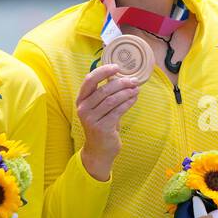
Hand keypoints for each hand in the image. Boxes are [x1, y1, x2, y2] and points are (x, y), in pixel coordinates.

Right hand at [77, 63, 139, 180]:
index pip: (90, 80)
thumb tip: (121, 77)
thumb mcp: (100, 108)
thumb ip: (106, 94)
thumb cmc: (102, 125)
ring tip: (136, 89)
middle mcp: (83, 108)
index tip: (117, 67)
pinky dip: (128, 103)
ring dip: (127, 93)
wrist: (99, 150)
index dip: (103, 71)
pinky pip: (118, 111)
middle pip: (104, 89)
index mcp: (81, 100)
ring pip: (112, 99)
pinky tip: (134, 99)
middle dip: (122, 83)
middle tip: (134, 80)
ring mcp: (91, 119)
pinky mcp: (101, 127)